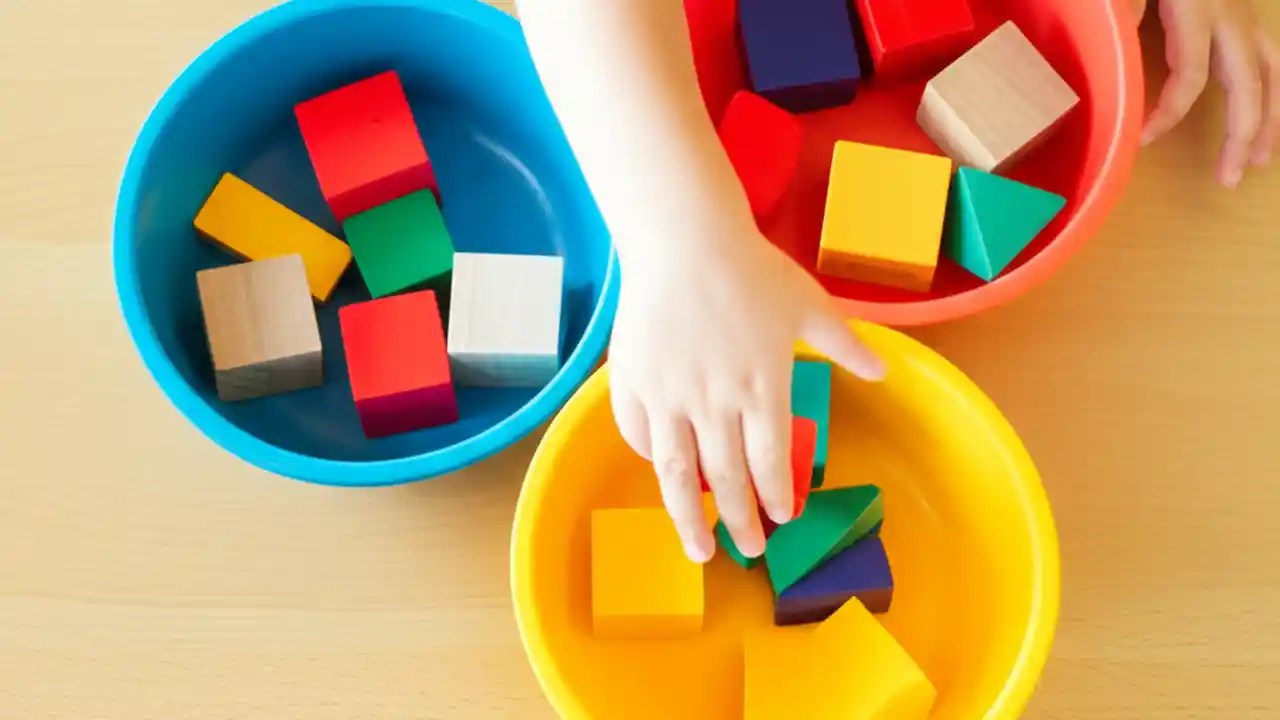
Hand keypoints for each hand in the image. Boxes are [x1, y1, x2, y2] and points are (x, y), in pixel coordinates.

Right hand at [608, 216, 884, 562]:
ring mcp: (669, 396)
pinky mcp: (632, 383)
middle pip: (726, 479)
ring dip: (687, 518)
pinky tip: (662, 470)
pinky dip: (651, 457)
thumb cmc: (751, 269)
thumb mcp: (810, 304)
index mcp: (762, 387)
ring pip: (677, 474)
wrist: (684, 238)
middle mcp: (714, 402)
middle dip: (739, 522)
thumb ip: (845, 345)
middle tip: (748, 550)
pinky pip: (639, 434)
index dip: (776, 495)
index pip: (769, 461)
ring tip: (697, 550)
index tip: (782, 519)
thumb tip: (882, 373)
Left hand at [1139, 0, 1279, 185]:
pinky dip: (1274, 94)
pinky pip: (1270, 59)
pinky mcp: (1245, 17)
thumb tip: (1123, 37)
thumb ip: (1123, 8)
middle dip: (1242, 133)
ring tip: (1258, 161)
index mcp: (1198, 8)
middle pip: (1248, 82)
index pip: (1191, 74)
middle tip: (1228, 179)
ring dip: (1269, 120)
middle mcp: (1231, 15)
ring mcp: (1244, 16)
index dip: (1170, 111)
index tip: (1143, 139)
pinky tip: (1267, 126)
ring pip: (1272, 73)